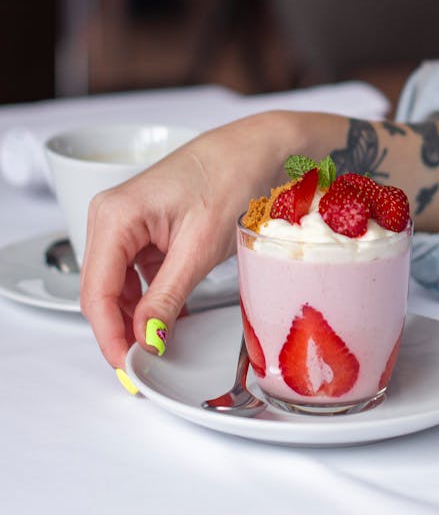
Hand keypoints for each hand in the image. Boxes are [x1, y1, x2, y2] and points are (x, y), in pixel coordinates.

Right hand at [78, 109, 438, 368]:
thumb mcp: (200, 247)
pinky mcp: (152, 228)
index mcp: (114, 216)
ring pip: (122, 284)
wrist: (265, 147)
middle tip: (144, 365)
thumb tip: (146, 337)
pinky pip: (141, 272)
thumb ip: (168, 296)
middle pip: (104, 290)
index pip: (97, 292)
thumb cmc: (235, 176)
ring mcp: (131, 222)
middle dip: (122, 329)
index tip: (128, 367)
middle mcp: (113, 217)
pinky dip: (154, 297)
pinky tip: (170, 318)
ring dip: (139, 315)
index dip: (109, 335)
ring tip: (160, 346)